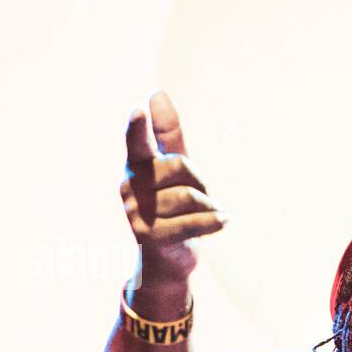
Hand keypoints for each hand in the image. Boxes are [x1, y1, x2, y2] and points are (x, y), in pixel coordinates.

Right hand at [120, 91, 226, 285]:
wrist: (168, 259)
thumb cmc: (173, 208)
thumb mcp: (175, 170)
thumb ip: (168, 134)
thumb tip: (155, 92)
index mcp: (136, 166)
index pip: (137, 143)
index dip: (139, 128)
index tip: (139, 110)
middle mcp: (129, 187)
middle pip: (180, 167)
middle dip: (200, 182)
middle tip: (200, 198)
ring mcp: (135, 213)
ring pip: (190, 197)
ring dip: (208, 207)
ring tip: (206, 215)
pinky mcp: (149, 237)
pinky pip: (193, 222)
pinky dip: (214, 222)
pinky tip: (222, 222)